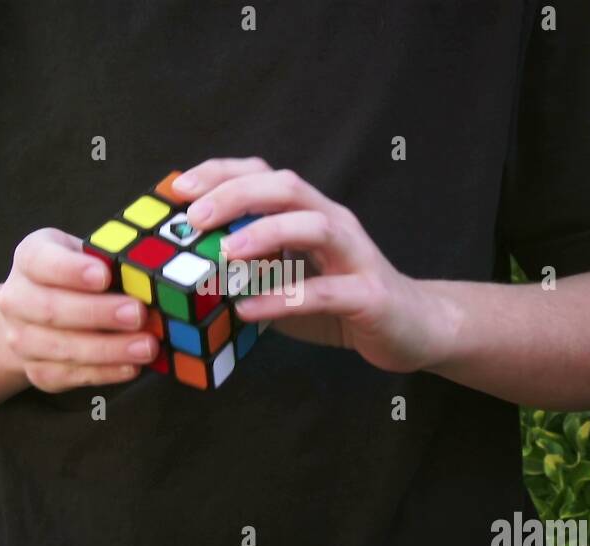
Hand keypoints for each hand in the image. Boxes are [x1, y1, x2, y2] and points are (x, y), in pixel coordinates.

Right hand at [0, 228, 158, 391]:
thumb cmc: (73, 277)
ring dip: (108, 349)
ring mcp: (21, 339)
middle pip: (51, 309)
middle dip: (98, 313)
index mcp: (29, 258)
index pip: (41, 261)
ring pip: (61, 348)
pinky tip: (131, 367)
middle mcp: (16, 299)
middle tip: (137, 314)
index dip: (71, 270)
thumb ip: (108, 260)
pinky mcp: (37, 371)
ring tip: (146, 347)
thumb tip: (149, 276)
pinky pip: (69, 375)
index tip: (103, 275)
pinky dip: (104, 372)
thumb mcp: (85, 255)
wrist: (32, 315)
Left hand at [173, 158, 456, 372]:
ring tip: (225, 253)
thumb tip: (186, 268)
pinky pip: (324, 291)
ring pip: (313, 225)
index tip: (177, 189)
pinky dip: (284, 299)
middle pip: (286, 187)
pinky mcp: (369, 295)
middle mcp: (333, 222)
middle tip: (194, 217)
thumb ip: (248, 268)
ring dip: (265, 234)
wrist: (412, 327)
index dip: (220, 174)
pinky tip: (250, 309)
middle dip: (236, 195)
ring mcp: (355, 255)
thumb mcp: (286, 279)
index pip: (263, 175)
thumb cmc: (339, 301)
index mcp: (308, 213)